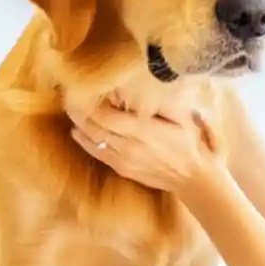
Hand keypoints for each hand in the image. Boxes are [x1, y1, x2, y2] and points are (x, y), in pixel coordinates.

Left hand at [69, 103, 223, 194]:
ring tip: (70, 109)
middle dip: (79, 110)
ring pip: (92, 139)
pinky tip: (77, 131)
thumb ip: (160, 102)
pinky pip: (97, 153)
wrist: (195, 178)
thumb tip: (136, 88)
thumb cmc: (193, 143)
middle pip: (94, 125)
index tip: (81, 87)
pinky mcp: (122, 169)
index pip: (105, 113)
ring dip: (78, 124)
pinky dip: (84, 141)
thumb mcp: (184, 117)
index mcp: (143, 130)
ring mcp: (123, 159)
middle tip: (68, 95)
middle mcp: (129, 145)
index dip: (90, 101)